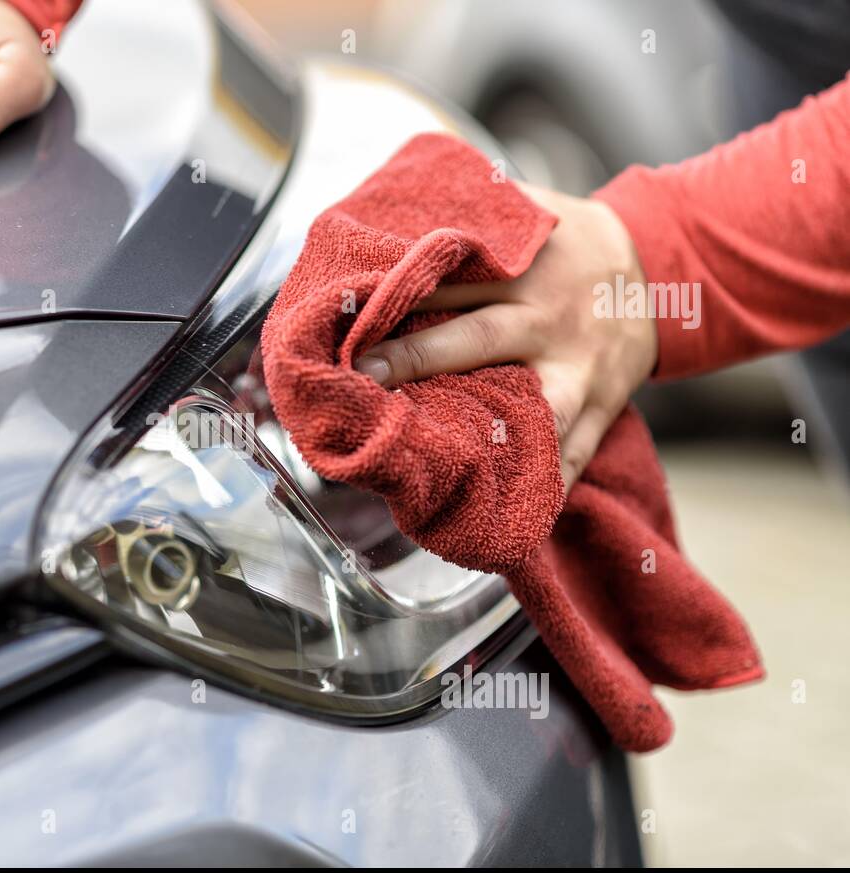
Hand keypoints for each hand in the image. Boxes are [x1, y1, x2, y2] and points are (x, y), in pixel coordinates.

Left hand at [355, 183, 657, 488]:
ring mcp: (580, 369)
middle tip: (366, 376)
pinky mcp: (602, 408)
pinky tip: (508, 523)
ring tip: (428, 465)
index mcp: (527, 268)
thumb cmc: (570, 242)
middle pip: (480, 339)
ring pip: (532, 409)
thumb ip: (469, 210)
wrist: (663, 268)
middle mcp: (550, 319)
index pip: (454, 277)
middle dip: (420, 358)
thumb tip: (385, 209)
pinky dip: (545, 490)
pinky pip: (574, 457)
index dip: (401, 292)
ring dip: (482, 438)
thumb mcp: (528, 210)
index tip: (350, 311)